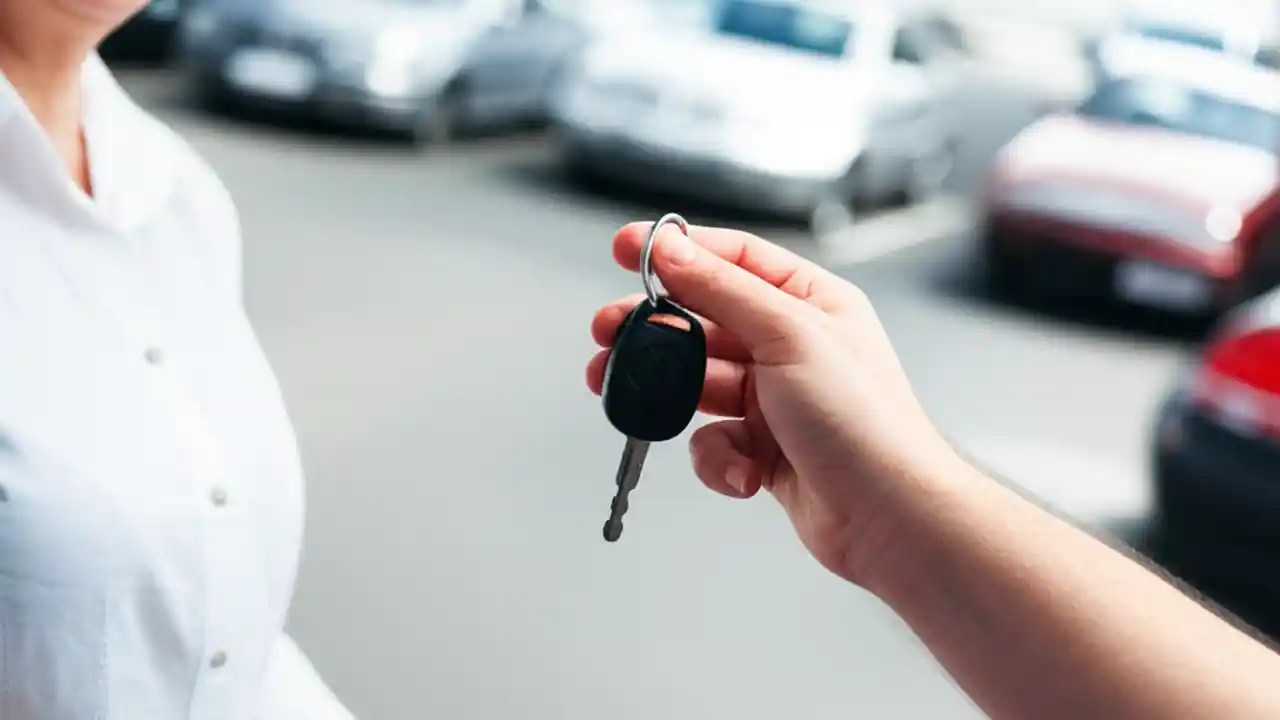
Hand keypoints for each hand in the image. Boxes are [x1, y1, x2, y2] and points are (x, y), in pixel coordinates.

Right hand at [587, 223, 967, 587]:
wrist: (890, 517)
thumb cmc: (863, 421)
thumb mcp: (788, 335)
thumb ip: (722, 289)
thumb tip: (671, 249)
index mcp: (812, 303)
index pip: (735, 259)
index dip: (679, 251)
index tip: (627, 249)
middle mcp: (793, 345)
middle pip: (705, 322)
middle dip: (656, 330)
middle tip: (608, 332)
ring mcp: (777, 398)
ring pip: (699, 383)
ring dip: (667, 394)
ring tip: (628, 395)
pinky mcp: (765, 449)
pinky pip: (715, 439)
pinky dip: (718, 457)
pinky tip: (740, 470)